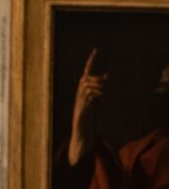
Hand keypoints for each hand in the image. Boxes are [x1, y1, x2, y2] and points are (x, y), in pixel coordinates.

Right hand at [68, 47, 107, 163]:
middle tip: (109, 87)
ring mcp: (78, 104)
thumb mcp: (98, 101)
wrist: (82, 138)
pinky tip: (102, 103)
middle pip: (86, 79)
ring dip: (99, 89)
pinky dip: (96, 99)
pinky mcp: (80, 113)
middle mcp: (78, 96)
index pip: (86, 73)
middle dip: (99, 81)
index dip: (91, 61)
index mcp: (83, 92)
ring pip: (87, 88)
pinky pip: (88, 100)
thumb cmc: (90, 120)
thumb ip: (102, 88)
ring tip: (106, 97)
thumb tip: (109, 74)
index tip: (96, 50)